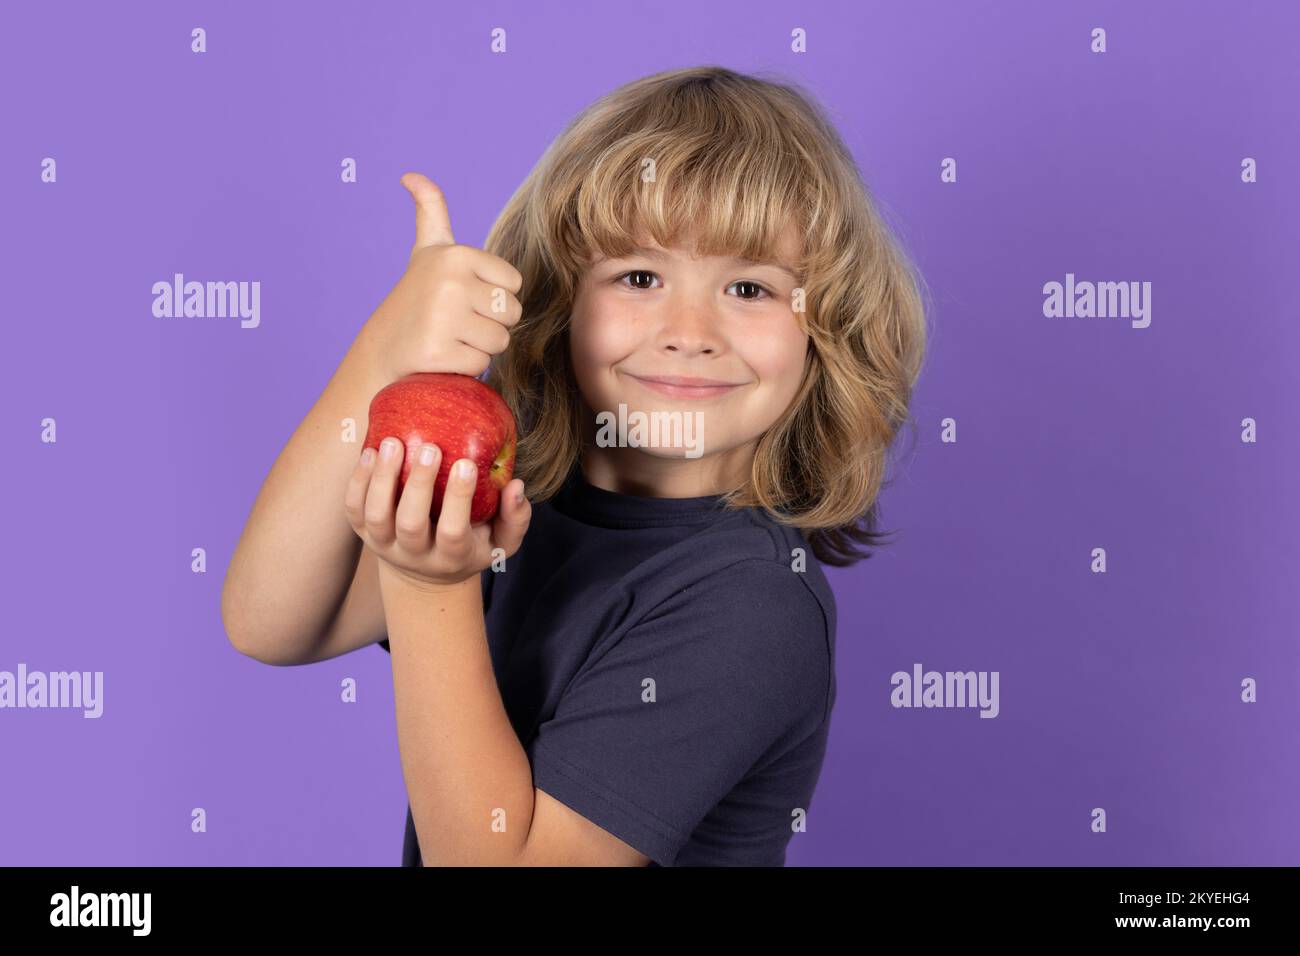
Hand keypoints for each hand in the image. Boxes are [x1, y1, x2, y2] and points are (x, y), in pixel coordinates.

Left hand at [345, 435, 530, 589]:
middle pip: (410, 524)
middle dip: (419, 485)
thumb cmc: (471, 545)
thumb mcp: (501, 542)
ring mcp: (384, 545)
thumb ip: (515, 517)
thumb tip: (516, 486)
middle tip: (431, 446)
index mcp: (450, 558)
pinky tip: (369, 452)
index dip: (458, 500)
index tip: (466, 463)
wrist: (425, 573)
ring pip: (376, 516)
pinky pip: (353, 509)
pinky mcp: (362, 534)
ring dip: (382, 478)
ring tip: (392, 442)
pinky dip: (358, 481)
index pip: (453, 533)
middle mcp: (414, 556)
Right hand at [361, 172, 523, 382]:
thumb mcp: (427, 251)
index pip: (513, 284)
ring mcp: (443, 318)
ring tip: (449, 338)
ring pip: (500, 341)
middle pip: (511, 313)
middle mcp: (450, 281)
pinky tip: (441, 356)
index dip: (493, 297)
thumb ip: (431, 211)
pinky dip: (464, 367)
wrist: (382, 349)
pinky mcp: (437, 353)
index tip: (462, 298)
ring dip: (479, 346)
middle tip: (456, 323)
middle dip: (490, 324)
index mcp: (456, 254)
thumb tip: (411, 175)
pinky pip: (481, 365)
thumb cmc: (416, 299)